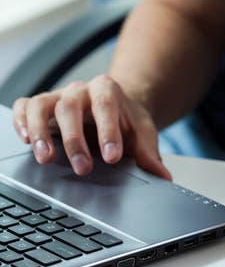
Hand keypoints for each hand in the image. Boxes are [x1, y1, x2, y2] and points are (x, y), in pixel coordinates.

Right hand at [12, 75, 172, 180]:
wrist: (114, 104)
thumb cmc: (126, 120)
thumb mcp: (142, 132)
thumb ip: (149, 152)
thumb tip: (162, 176)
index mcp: (107, 89)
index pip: (106, 105)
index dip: (108, 130)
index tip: (112, 157)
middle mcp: (80, 90)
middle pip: (71, 106)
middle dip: (75, 140)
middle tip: (83, 168)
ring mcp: (58, 96)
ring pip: (43, 105)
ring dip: (41, 131)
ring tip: (45, 158)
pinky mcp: (41, 105)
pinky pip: (25, 107)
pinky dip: (21, 121)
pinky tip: (25, 141)